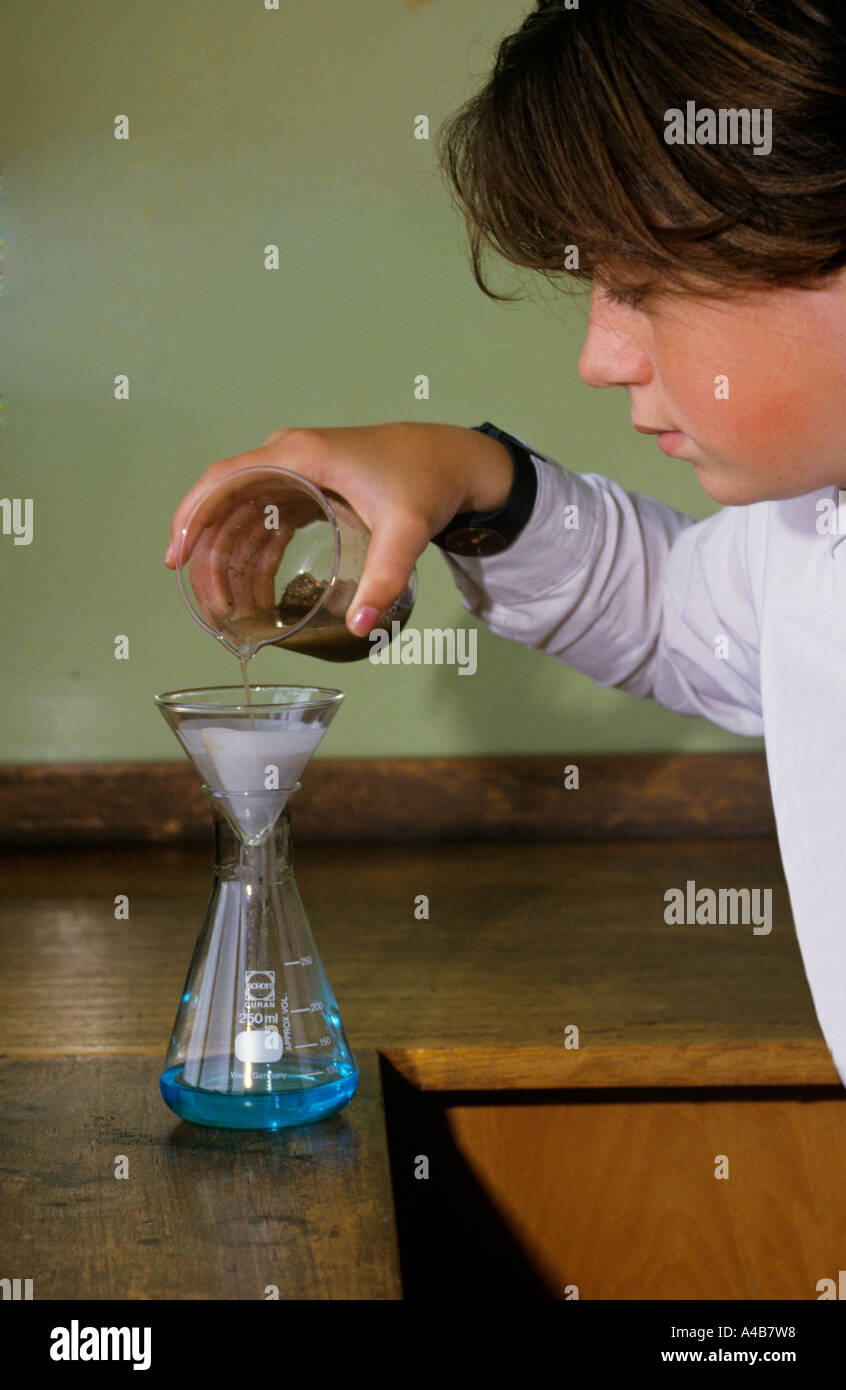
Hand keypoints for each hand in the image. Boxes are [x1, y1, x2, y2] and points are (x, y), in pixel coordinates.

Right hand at [166, 423, 512, 634]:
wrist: (455, 460)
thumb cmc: (428, 482)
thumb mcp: (406, 530)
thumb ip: (384, 576)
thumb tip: (359, 626)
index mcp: (299, 456)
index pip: (224, 480)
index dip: (192, 515)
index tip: (175, 557)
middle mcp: (288, 458)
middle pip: (225, 505)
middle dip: (209, 556)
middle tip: (209, 608)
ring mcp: (296, 473)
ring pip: (242, 518)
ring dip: (229, 562)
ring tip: (227, 612)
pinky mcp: (308, 490)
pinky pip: (264, 523)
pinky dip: (253, 557)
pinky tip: (251, 594)